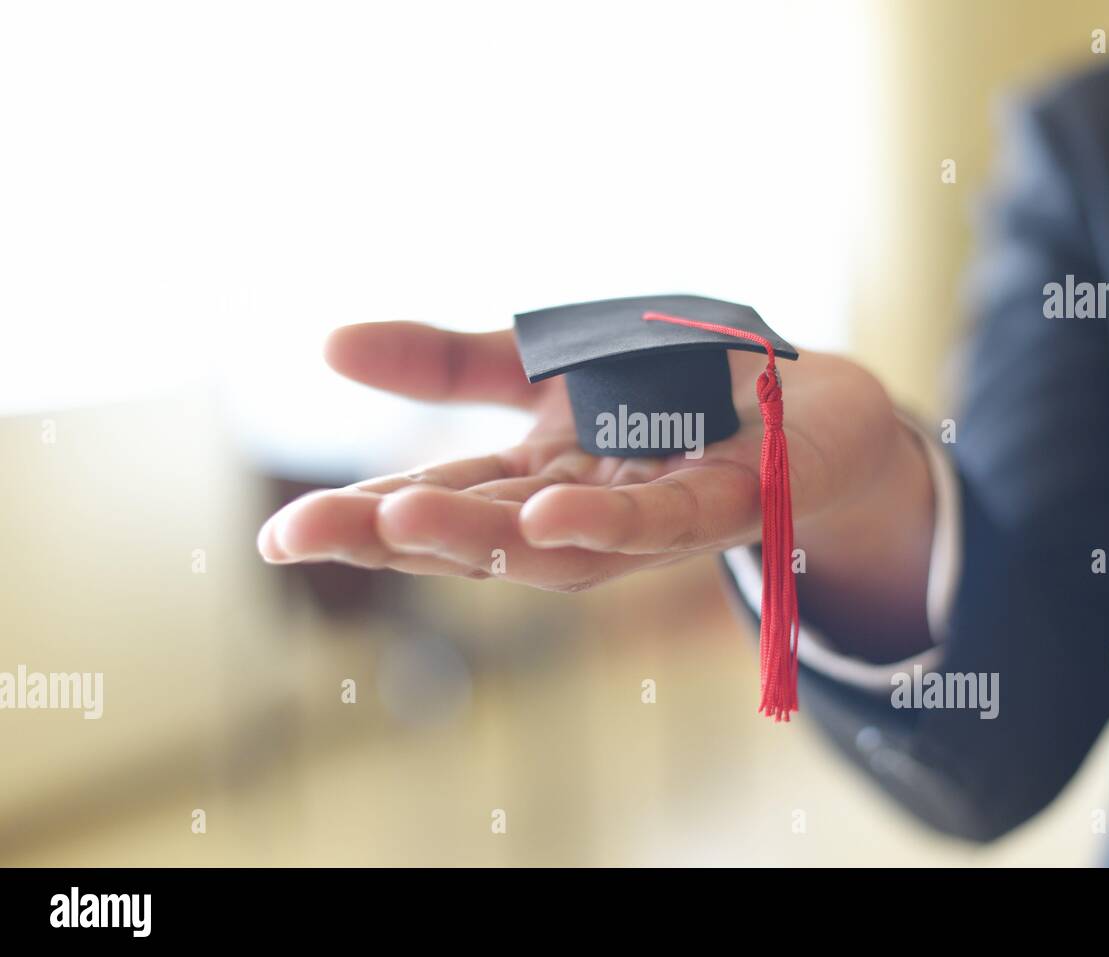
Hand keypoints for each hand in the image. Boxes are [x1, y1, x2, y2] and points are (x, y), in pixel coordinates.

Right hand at [258, 321, 931, 640]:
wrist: (809, 407)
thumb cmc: (675, 396)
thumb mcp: (549, 369)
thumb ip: (450, 365)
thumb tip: (328, 346)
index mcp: (533, 481)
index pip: (434, 504)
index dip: (359, 522)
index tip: (277, 537)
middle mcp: (581, 514)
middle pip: (479, 535)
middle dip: (394, 539)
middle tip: (304, 536)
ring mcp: (650, 520)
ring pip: (559, 548)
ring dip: (482, 539)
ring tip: (402, 524)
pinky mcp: (726, 504)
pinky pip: (663, 522)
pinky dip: (605, 522)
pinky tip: (549, 512)